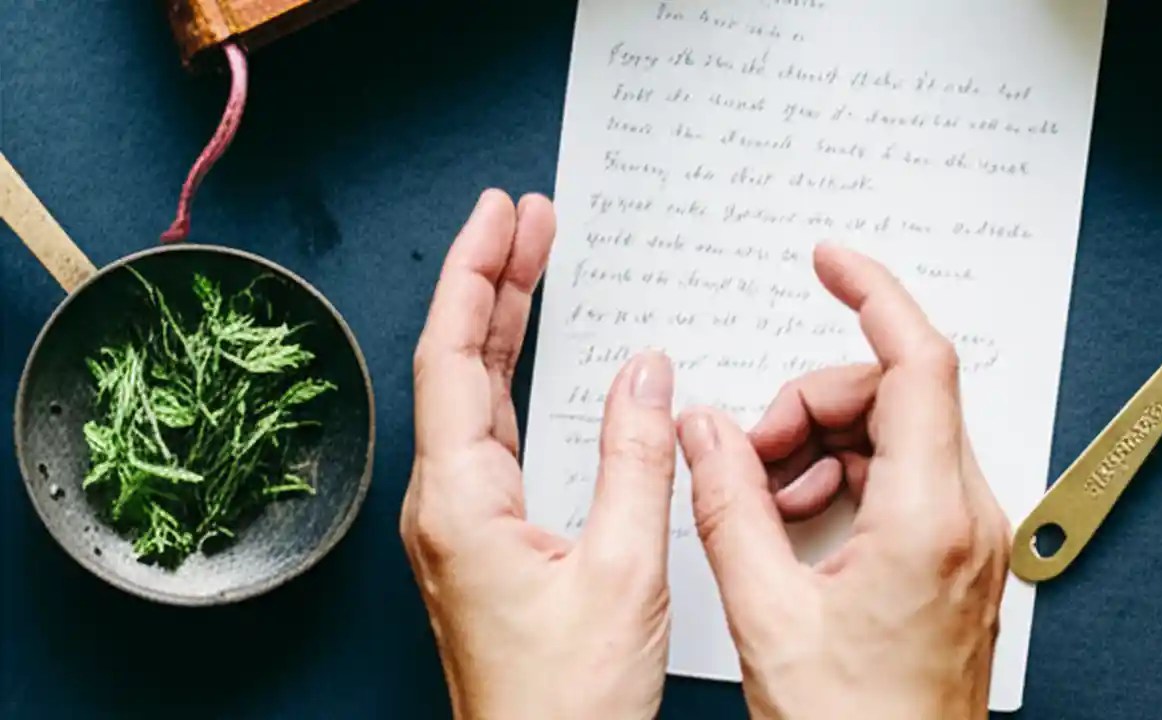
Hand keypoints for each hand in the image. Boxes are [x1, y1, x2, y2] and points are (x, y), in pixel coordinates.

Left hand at [401, 190, 677, 719]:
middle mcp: (447, 506)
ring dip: (502, 329)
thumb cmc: (567, 701)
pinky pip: (495, 438)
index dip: (476, 276)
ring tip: (534, 265)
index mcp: (462, 502)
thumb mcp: (622, 572)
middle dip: (493, 283)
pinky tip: (538, 366)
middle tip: (527, 220)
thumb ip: (633, 463)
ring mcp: (462, 525)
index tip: (501, 215)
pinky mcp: (486, 542)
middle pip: (459, 366)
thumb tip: (644, 373)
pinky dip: (516, 384)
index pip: (452, 358)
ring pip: (475, 400)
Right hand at [676, 244, 1010, 718]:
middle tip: (748, 451)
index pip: (917, 362)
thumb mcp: (767, 615)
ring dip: (822, 443)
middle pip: (895, 394)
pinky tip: (794, 521)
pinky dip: (842, 477)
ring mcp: (967, 535)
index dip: (872, 294)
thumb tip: (703, 430)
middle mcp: (967, 517)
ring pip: (896, 432)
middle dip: (811, 401)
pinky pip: (901, 475)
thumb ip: (727, 507)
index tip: (829, 261)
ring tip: (765, 499)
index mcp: (928, 520)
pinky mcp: (954, 553)